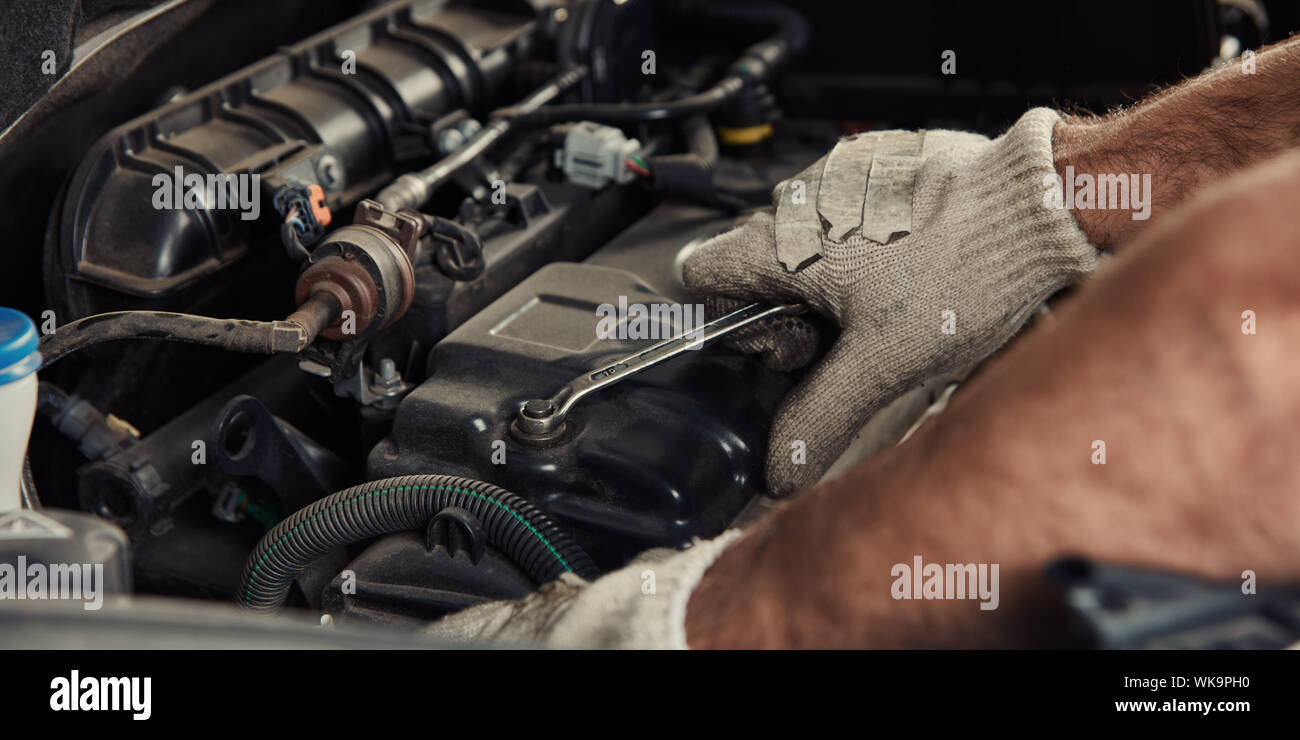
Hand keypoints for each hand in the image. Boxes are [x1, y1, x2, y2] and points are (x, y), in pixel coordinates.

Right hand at [683, 109, 1097, 495]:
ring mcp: (839, 172)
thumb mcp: (884, 364)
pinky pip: (844, 209)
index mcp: (783, 242)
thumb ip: (819, 417)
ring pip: (802, 237)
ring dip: (829, 275)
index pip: (700, 276)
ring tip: (891, 298)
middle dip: (792, 308)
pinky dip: (864, 242)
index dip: (736, 322)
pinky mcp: (878, 161)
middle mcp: (800, 198)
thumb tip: (779, 467)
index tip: (791, 344)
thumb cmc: (964, 271)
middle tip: (850, 334)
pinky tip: (915, 264)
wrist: (1039, 205)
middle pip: (755, 264)